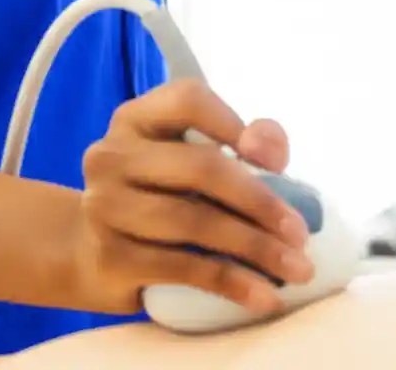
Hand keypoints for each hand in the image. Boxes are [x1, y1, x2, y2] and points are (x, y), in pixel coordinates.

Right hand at [72, 79, 312, 315]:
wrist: (94, 251)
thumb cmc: (163, 195)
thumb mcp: (197, 158)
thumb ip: (247, 141)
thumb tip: (272, 153)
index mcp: (138, 119)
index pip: (189, 100)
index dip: (235, 124)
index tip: (277, 162)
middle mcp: (112, 156)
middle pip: (200, 167)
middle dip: (260, 201)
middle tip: (301, 234)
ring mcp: (105, 207)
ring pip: (193, 221)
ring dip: (254, 247)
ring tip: (297, 268)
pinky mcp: (109, 257)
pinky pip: (181, 268)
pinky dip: (230, 282)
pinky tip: (262, 296)